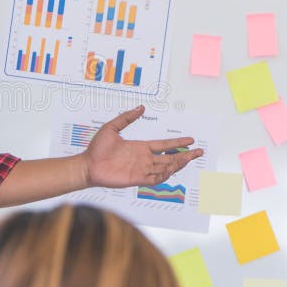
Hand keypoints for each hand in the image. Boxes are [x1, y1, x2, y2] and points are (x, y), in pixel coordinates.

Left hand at [82, 106, 203, 188]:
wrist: (87, 165)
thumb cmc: (96, 148)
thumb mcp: (112, 127)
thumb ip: (126, 117)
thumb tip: (141, 107)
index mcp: (140, 147)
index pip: (164, 145)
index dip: (177, 142)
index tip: (190, 140)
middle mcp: (143, 158)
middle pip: (169, 157)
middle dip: (185, 155)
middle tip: (199, 152)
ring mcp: (141, 169)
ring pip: (165, 167)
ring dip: (178, 163)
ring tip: (190, 158)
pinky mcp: (136, 179)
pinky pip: (155, 178)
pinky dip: (165, 174)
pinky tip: (172, 168)